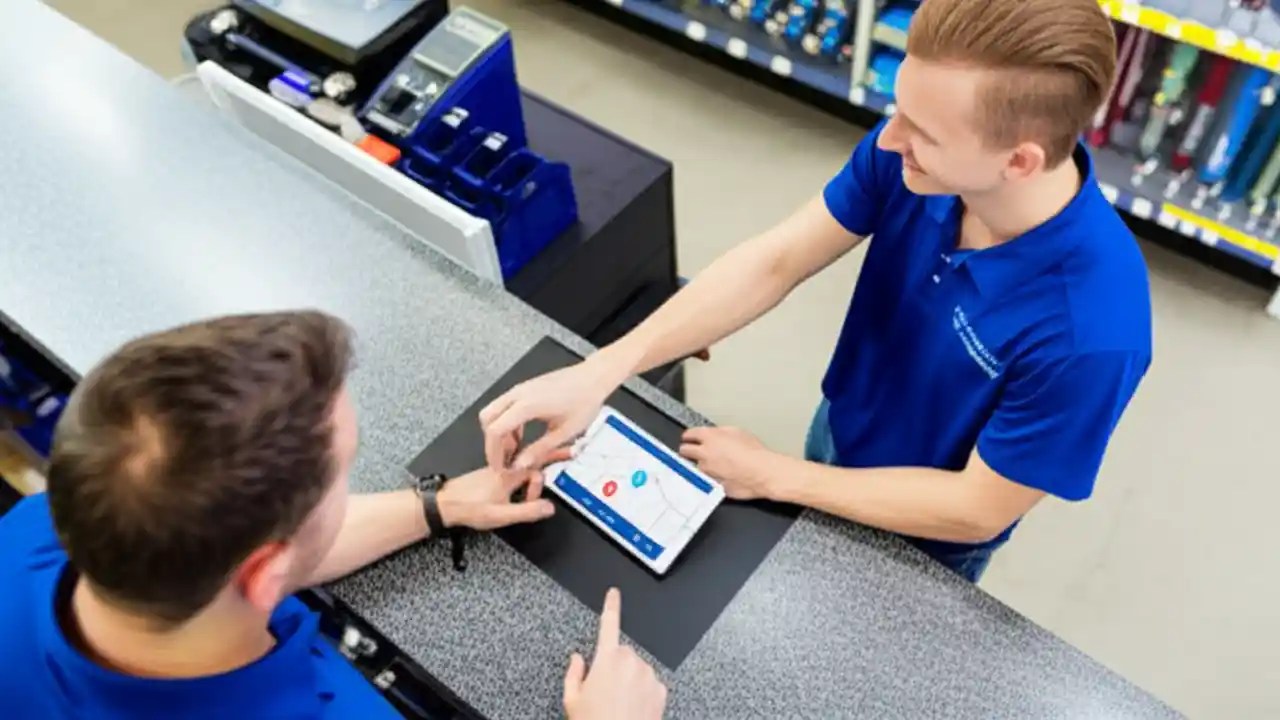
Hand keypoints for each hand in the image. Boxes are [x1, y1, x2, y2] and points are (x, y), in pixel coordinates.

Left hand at [437, 463, 562, 530]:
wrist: (444, 504)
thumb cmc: (468, 508)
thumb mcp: (500, 515)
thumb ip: (526, 511)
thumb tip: (548, 508)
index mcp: (507, 475)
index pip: (535, 472)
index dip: (538, 487)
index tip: (533, 501)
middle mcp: (503, 468)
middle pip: (532, 458)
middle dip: (551, 454)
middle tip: (569, 450)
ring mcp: (496, 470)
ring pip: (522, 460)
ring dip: (538, 459)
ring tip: (552, 454)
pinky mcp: (490, 475)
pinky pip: (513, 464)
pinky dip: (524, 464)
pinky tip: (524, 470)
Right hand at [479, 358, 624, 472]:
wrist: (594, 377)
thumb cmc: (584, 400)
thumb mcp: (564, 432)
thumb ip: (539, 450)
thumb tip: (521, 464)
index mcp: (527, 405)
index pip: (495, 430)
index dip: (494, 452)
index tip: (501, 466)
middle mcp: (519, 394)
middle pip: (487, 419)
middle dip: (492, 442)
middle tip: (505, 459)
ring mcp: (521, 389)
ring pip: (494, 411)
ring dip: (499, 432)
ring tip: (515, 450)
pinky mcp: (525, 388)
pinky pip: (505, 406)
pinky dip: (506, 422)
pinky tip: (521, 435)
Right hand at [563, 589, 666, 719]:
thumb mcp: (572, 700)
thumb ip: (574, 673)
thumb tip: (578, 659)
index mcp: (607, 659)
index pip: (609, 624)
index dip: (611, 606)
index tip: (614, 593)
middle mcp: (631, 662)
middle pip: (622, 654)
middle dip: (614, 666)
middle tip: (604, 691)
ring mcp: (649, 676)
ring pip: (637, 670)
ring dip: (629, 680)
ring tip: (618, 704)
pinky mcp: (662, 691)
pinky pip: (650, 685)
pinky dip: (642, 693)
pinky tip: (632, 709)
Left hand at [680, 426, 779, 500]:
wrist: (762, 472)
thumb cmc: (755, 453)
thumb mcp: (738, 432)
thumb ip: (721, 432)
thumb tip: (716, 434)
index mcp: (710, 437)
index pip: (689, 434)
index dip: (688, 436)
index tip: (689, 438)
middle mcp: (704, 453)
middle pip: (684, 451)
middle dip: (687, 450)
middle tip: (692, 451)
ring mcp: (706, 471)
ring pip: (694, 467)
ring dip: (700, 466)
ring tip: (712, 466)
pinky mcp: (711, 485)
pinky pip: (705, 481)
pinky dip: (709, 478)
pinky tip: (719, 476)